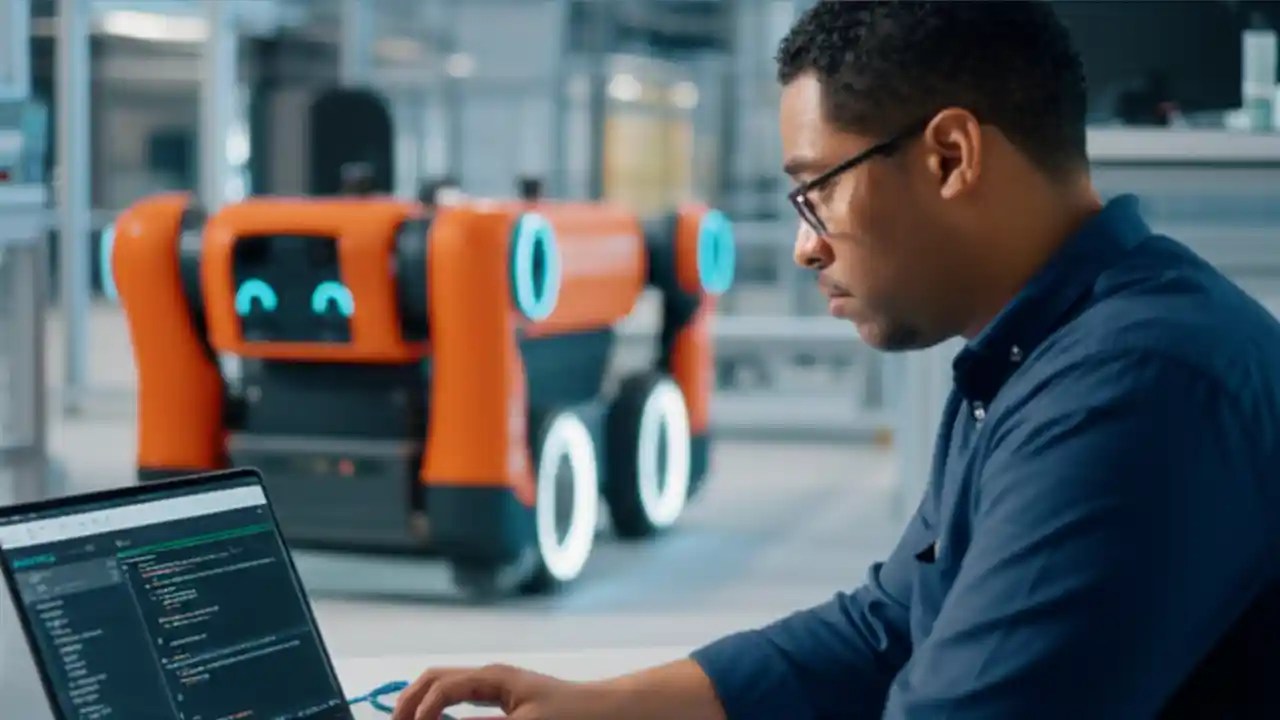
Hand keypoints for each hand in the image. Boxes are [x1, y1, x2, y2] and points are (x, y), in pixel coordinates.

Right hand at [390, 663, 613, 719]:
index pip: (439, 688)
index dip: (418, 711)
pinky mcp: (507, 705)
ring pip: (447, 689)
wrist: (609, 712)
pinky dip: (447, 713)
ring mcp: (498, 690)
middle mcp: (489, 679)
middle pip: (435, 680)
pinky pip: (465, 703)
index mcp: (490, 678)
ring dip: (425, 705)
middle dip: (410, 702)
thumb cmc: (571, 715)